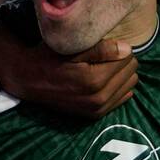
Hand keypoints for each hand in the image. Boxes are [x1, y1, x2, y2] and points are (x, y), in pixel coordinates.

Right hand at [0, 18, 138, 118]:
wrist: (29, 80)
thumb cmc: (49, 58)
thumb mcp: (71, 48)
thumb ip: (101, 49)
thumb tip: (127, 49)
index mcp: (94, 79)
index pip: (127, 58)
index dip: (120, 47)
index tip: (107, 44)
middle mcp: (98, 98)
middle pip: (131, 72)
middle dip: (122, 61)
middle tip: (106, 55)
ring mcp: (97, 109)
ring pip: (129, 85)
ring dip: (121, 74)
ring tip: (104, 66)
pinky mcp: (95, 115)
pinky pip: (121, 99)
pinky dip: (117, 87)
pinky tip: (104, 80)